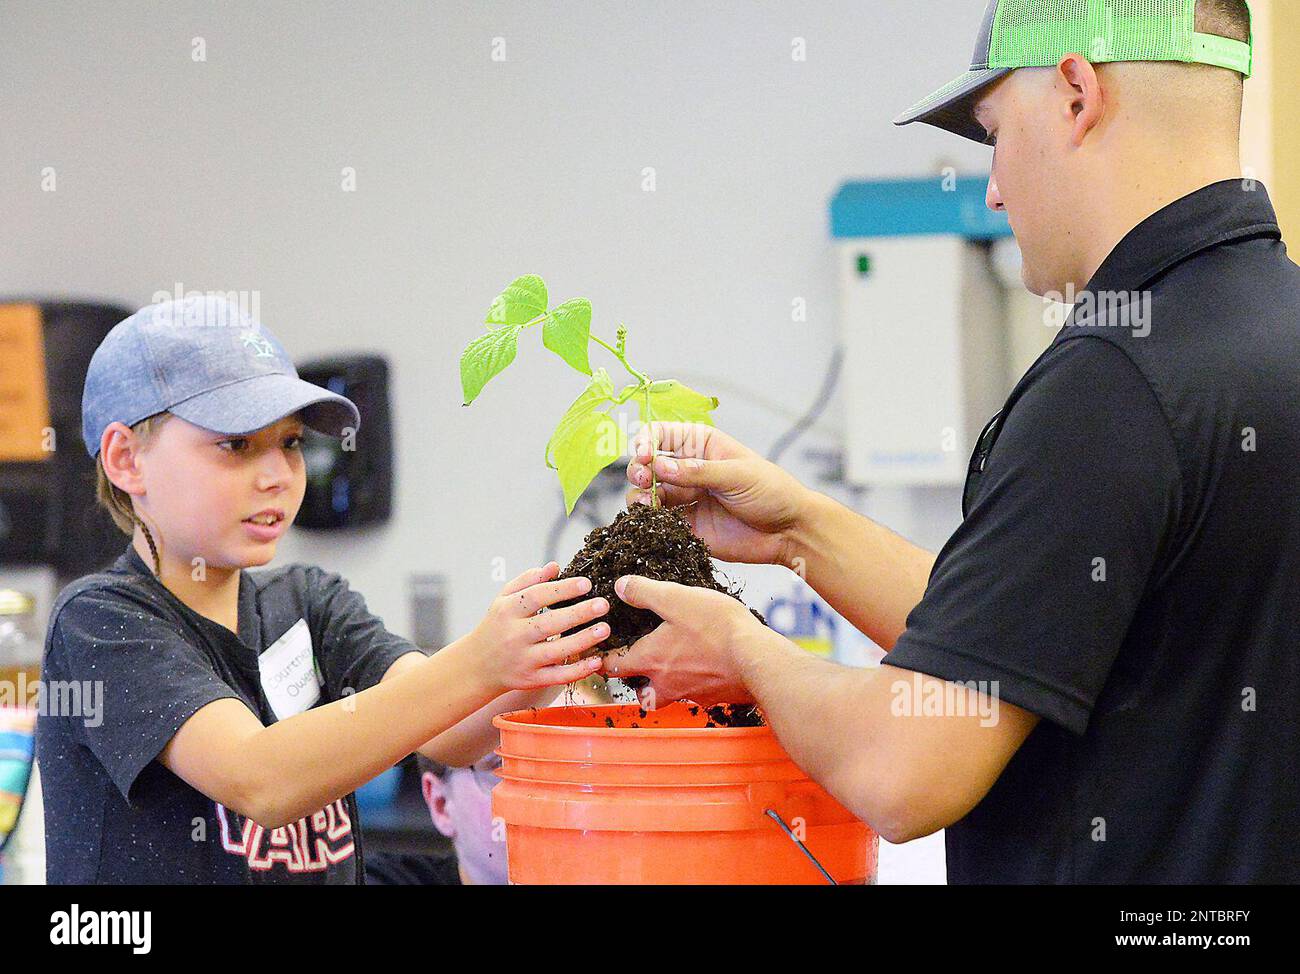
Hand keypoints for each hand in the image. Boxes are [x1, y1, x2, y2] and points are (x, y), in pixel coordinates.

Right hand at [472, 563, 609, 692]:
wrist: (477, 666)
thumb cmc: (496, 626)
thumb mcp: (504, 599)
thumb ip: (529, 581)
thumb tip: (555, 566)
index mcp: (508, 611)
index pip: (537, 596)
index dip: (562, 589)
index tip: (586, 584)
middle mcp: (514, 635)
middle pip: (549, 623)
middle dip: (578, 614)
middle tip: (603, 604)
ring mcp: (523, 659)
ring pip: (556, 651)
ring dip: (583, 640)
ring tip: (604, 629)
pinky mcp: (531, 679)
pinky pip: (558, 676)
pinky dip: (578, 670)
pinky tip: (596, 660)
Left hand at [600, 574, 766, 706]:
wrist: (758, 660)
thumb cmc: (716, 628)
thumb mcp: (676, 598)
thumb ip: (644, 592)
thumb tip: (621, 586)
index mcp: (650, 660)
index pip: (614, 666)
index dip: (605, 658)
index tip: (603, 653)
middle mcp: (666, 684)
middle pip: (641, 692)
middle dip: (637, 681)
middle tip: (642, 664)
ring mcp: (692, 695)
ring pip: (669, 697)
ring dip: (667, 685)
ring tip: (677, 665)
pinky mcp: (715, 698)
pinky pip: (698, 696)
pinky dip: (697, 684)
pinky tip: (709, 667)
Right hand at [625, 422, 810, 566]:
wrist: (787, 530)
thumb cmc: (772, 491)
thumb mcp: (737, 474)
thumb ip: (698, 472)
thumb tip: (659, 466)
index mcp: (701, 444)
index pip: (662, 434)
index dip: (646, 441)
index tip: (644, 455)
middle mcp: (688, 468)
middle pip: (648, 464)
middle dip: (638, 469)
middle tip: (643, 479)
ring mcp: (685, 496)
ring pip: (648, 492)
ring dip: (640, 496)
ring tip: (647, 504)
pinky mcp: (685, 524)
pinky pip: (658, 520)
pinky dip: (649, 520)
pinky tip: (654, 521)